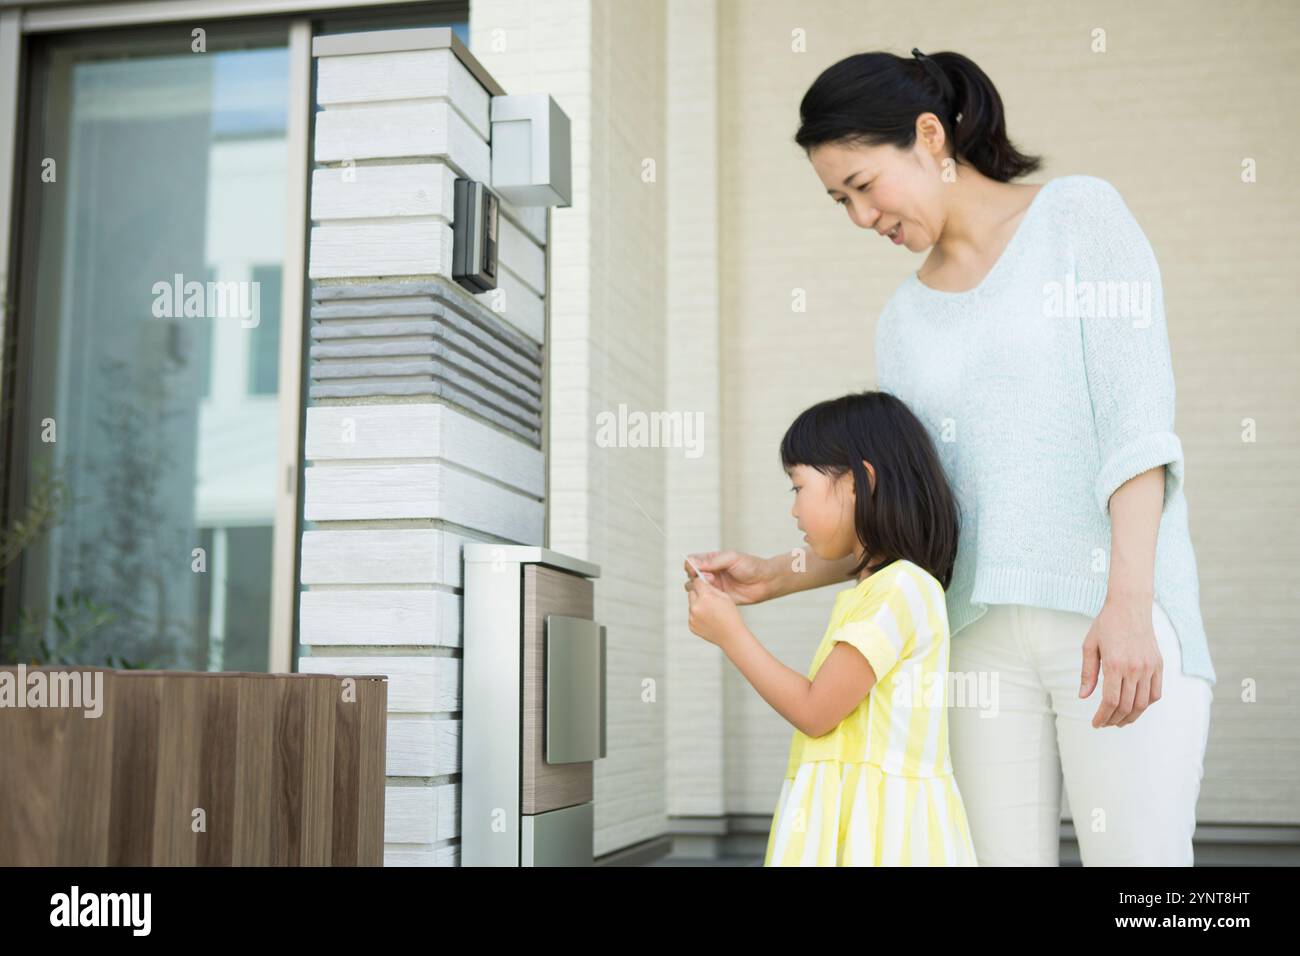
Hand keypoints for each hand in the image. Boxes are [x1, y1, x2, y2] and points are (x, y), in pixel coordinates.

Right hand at [682, 550, 773, 605]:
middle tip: (710, 578)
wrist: (765, 582)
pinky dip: (706, 598)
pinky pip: (705, 599)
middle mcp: (710, 572)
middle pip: (691, 575)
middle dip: (696, 577)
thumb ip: (713, 561)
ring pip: (695, 588)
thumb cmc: (751, 566)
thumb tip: (693, 563)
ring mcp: (714, 585)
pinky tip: (717, 596)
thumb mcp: (732, 558)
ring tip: (714, 586)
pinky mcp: (718, 598)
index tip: (696, 569)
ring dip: (699, 587)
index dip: (690, 565)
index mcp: (712, 560)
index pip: (692, 561)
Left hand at [686, 573, 745, 647]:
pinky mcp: (691, 625)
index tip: (703, 583)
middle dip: (698, 593)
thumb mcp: (725, 596)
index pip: (696, 582)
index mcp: (705, 597)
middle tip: (708, 598)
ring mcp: (692, 617)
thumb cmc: (731, 615)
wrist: (731, 636)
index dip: (701, 582)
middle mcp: (696, 606)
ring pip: (691, 604)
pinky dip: (697, 615)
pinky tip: (708, 619)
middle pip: (691, 592)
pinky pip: (691, 615)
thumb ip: (712, 588)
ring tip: (711, 612)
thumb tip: (702, 581)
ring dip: (698, 605)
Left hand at [1079, 594, 1162, 727]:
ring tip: (1118, 721)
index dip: (1102, 717)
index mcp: (1115, 664)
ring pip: (1142, 704)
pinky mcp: (1158, 665)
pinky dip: (1145, 705)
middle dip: (1114, 720)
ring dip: (1130, 717)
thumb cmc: (1106, 624)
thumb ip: (1087, 673)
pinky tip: (1134, 707)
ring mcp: (1149, 667)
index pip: (1111, 701)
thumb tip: (1083, 697)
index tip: (1095, 724)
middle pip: (1127, 706)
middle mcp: (1135, 668)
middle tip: (1105, 724)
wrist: (1130, 606)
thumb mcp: (1089, 646)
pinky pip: (1155, 693)